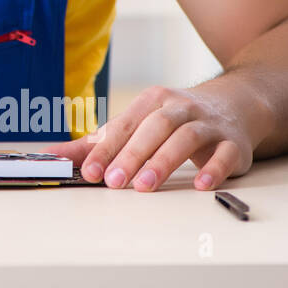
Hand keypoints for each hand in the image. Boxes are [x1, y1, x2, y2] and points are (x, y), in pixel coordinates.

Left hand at [43, 84, 262, 191]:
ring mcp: (208, 124)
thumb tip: (54, 155)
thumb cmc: (174, 119)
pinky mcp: (233, 143)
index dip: (106, 148)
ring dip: (164, 161)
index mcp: (152, 101)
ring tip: (145, 186)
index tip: (91, 172)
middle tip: (114, 182)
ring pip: (185, 138)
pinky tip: (200, 185)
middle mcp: (180, 108)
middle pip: (154, 128)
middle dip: (132, 155)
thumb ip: (97, 142)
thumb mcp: (136, 123)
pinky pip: (224, 154)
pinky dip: (213, 169)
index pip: (124, 125)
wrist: (234, 105)